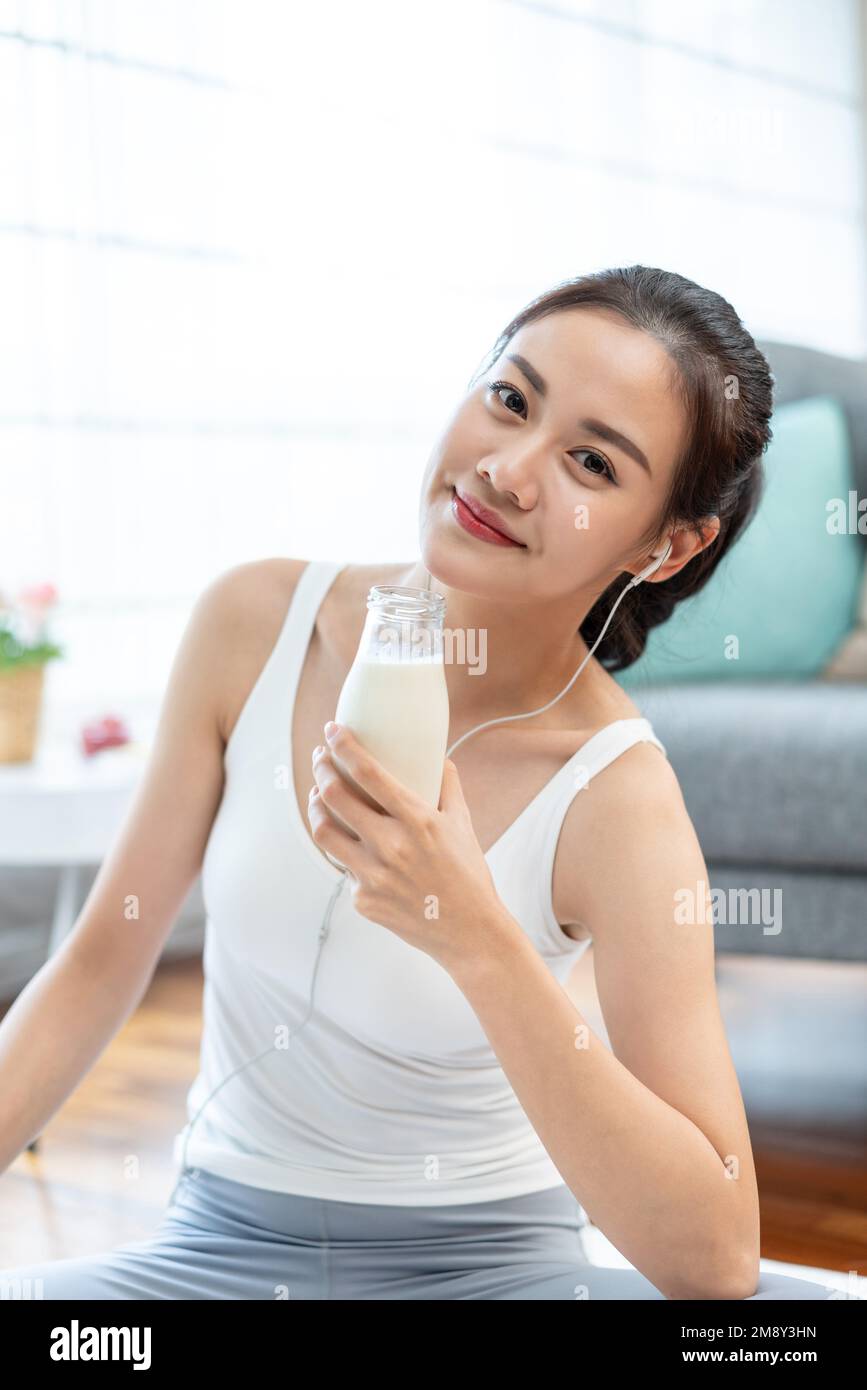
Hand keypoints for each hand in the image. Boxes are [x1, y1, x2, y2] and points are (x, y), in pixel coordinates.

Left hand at [307, 721, 511, 972]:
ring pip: (324, 832)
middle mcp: (391, 846)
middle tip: (319, 758)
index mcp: (418, 820)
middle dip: (320, 769)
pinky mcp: (363, 900)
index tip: (331, 730)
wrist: (470, 932)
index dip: (343, 746)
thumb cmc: (469, 873)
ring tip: (319, 795)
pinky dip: (343, 850)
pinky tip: (348, 842)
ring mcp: (373, 876)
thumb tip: (437, 757)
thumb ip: (447, 786)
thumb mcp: (463, 824)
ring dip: (316, 807)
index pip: (368, 772)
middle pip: (334, 797)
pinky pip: (343, 867)